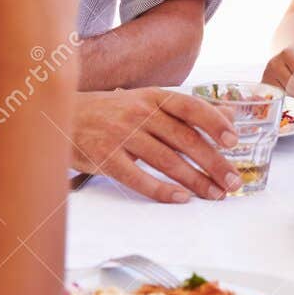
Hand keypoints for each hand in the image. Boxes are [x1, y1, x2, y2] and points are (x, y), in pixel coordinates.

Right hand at [71, 88, 242, 203]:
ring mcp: (121, 135)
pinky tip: (180, 198)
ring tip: (214, 194)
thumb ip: (186, 110)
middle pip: (185, 140)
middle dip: (214, 163)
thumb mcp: (148, 101)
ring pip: (167, 161)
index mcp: (153, 96)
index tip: (233, 142)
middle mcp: (139, 113)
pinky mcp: (104, 157)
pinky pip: (138, 177)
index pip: (191, 107)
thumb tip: (228, 116)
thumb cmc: (112, 112)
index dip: (214, 124)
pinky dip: (161, 190)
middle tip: (233, 181)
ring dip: (195, 180)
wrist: (60, 116)